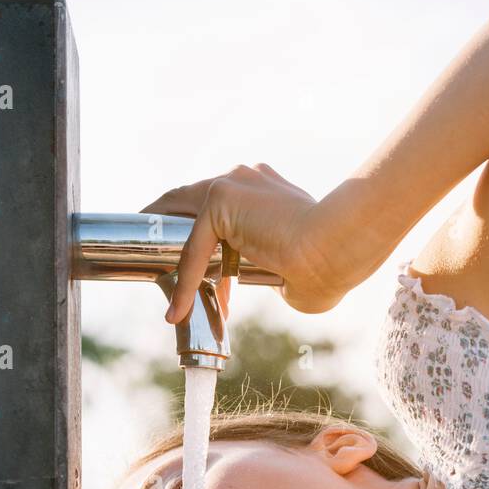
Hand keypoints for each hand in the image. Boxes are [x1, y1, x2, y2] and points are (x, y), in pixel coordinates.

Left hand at [142, 163, 349, 324]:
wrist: (338, 250)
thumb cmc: (332, 267)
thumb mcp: (296, 267)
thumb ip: (278, 268)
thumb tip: (281, 283)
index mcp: (266, 190)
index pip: (219, 210)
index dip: (201, 238)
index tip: (196, 270)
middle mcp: (246, 178)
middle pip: (189, 203)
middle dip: (168, 232)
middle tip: (153, 263)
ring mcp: (233, 183)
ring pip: (186, 224)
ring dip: (167, 253)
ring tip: (149, 280)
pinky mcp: (221, 200)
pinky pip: (192, 247)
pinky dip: (182, 279)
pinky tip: (177, 310)